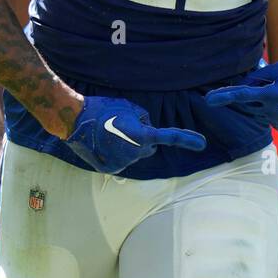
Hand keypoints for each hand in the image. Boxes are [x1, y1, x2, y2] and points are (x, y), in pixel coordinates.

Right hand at [62, 96, 205, 174]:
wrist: (75, 121)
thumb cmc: (103, 109)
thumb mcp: (130, 108)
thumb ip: (144, 120)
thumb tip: (147, 130)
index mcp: (141, 135)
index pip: (168, 137)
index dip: (186, 140)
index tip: (202, 144)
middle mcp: (134, 153)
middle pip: (149, 149)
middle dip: (143, 140)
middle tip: (124, 127)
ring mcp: (123, 163)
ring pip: (135, 156)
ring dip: (129, 146)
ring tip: (110, 134)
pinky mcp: (111, 169)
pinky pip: (122, 161)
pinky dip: (117, 154)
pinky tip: (104, 144)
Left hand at [205, 62, 277, 138]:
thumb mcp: (277, 68)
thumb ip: (256, 78)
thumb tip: (240, 86)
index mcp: (273, 94)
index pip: (243, 95)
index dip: (224, 96)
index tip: (209, 99)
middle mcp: (276, 112)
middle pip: (250, 106)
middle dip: (251, 97)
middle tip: (268, 86)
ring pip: (261, 114)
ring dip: (265, 105)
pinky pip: (273, 122)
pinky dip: (276, 113)